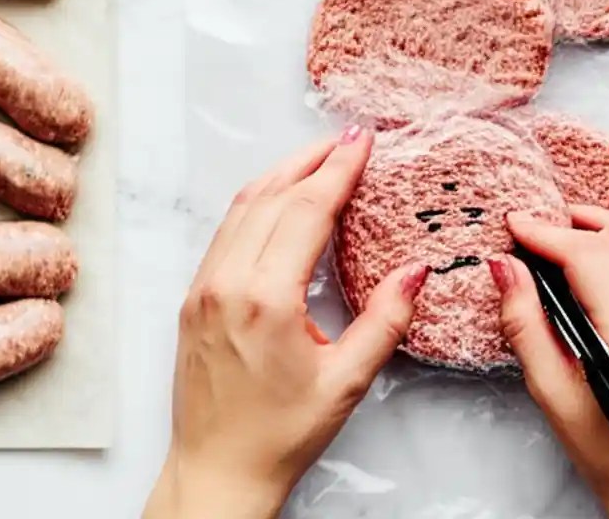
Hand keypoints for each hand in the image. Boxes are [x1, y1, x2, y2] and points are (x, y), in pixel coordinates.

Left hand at [143, 126, 428, 518]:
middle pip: (271, 196)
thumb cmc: (279, 434)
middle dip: (311, 160)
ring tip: (317, 157)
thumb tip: (416, 271)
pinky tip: (276, 199)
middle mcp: (226, 283)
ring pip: (240, 208)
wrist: (217, 469)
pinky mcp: (192, 297)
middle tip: (347, 140)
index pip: (306, 210)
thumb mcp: (347, 381)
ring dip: (280, 175)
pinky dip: (254, 204)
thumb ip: (386, 320)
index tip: (363, 142)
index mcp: (266, 298)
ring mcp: (203, 287)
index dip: (338, 170)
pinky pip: (224, 233)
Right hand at [492, 206, 608, 518]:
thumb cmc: (607, 450)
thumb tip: (505, 268)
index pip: (587, 256)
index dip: (546, 233)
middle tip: (535, 225)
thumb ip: (525, 323)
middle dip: (572, 225)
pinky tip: (608, 258)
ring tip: (570, 228)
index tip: (515, 223)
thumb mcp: (550, 390)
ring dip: (608, 231)